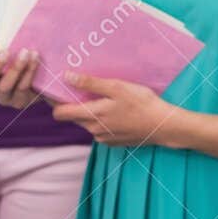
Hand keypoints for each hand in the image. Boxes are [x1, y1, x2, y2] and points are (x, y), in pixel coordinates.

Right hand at [0, 41, 40, 109]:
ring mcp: (4, 98)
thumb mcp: (1, 51)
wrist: (36, 79)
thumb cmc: (14, 59)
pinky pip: (22, 89)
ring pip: (5, 87)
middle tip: (6, 52)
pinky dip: (29, 73)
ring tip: (25, 53)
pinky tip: (34, 59)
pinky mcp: (19, 102)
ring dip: (15, 69)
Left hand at [51, 74, 175, 147]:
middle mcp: (94, 130)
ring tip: (102, 97)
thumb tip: (67, 77)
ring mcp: (103, 138)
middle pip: (73, 117)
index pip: (60, 113)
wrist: (163, 126)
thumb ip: (90, 83)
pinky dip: (101, 120)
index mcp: (92, 115)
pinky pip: (99, 129)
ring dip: (89, 111)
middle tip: (81, 87)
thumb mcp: (116, 87)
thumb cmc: (141, 103)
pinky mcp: (113, 142)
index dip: (54, 102)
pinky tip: (115, 110)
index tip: (55, 90)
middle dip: (74, 103)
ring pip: (87, 123)